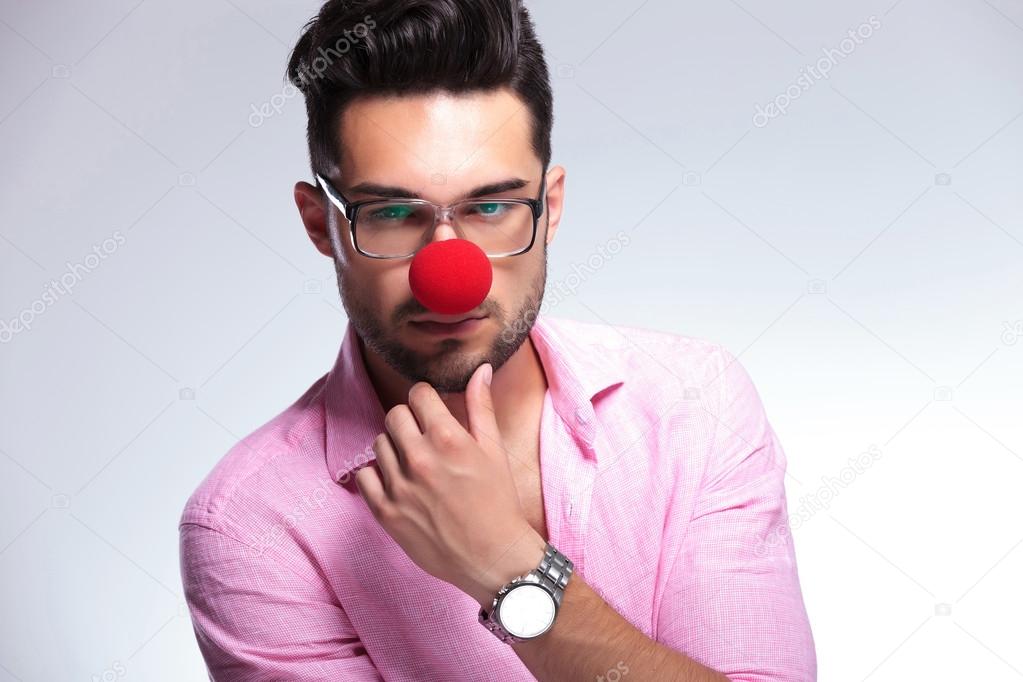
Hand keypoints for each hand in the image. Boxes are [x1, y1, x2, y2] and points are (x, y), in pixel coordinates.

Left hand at [354, 362, 546, 606]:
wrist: (492, 556)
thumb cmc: (498, 502)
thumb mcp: (494, 450)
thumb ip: (481, 406)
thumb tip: (481, 369)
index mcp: (447, 438)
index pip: (418, 395)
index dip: (426, 399)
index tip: (432, 410)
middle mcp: (419, 459)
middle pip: (394, 415)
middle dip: (409, 421)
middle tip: (424, 437)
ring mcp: (399, 486)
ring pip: (380, 443)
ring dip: (395, 447)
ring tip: (416, 464)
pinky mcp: (386, 512)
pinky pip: (365, 475)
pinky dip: (378, 475)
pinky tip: (399, 482)